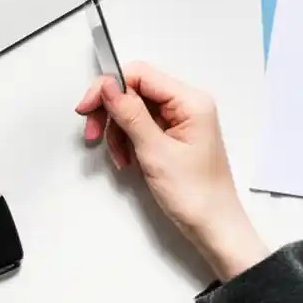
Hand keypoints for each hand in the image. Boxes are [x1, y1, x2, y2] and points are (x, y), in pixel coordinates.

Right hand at [75, 63, 268, 281]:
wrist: (213, 227)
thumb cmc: (197, 195)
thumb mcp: (155, 152)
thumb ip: (130, 114)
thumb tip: (108, 86)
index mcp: (191, 101)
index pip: (141, 75)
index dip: (109, 87)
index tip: (88, 107)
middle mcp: (188, 105)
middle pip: (135, 90)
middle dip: (111, 112)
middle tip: (93, 132)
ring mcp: (181, 120)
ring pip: (135, 109)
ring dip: (118, 131)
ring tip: (118, 157)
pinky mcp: (174, 135)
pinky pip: (142, 126)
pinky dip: (128, 141)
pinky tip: (127, 159)